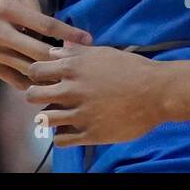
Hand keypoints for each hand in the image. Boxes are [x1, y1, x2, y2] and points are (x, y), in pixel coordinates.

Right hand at [0, 0, 91, 90]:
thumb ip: (37, 9)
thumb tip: (55, 35)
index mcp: (6, 8)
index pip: (46, 25)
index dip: (69, 34)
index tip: (89, 39)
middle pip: (39, 52)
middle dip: (62, 59)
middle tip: (81, 63)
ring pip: (27, 70)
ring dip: (49, 74)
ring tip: (69, 75)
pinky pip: (14, 79)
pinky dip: (32, 81)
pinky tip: (47, 80)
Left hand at [26, 43, 168, 145]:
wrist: (157, 92)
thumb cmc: (132, 69)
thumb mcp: (103, 53)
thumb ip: (77, 52)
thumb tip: (56, 50)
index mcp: (74, 67)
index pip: (35, 70)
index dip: (36, 75)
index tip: (44, 79)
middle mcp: (72, 90)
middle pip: (33, 95)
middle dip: (36, 96)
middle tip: (46, 99)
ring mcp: (80, 113)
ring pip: (44, 119)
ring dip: (48, 117)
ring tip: (58, 116)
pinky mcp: (89, 133)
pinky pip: (61, 139)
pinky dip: (61, 136)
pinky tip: (69, 130)